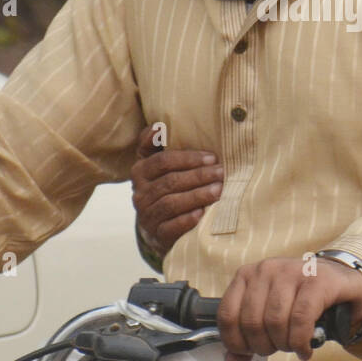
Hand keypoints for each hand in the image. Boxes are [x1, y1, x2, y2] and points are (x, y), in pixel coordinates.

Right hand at [131, 126, 221, 258]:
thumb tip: (159, 125)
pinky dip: (187, 219)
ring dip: (197, 195)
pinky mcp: (157, 235)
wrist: (157, 225)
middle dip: (198, 176)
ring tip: (219, 190)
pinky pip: (171, 227)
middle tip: (222, 172)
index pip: (162, 162)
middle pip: (170, 181)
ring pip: (172, 203)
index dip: (188, 158)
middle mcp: (139, 194)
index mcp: (139, 172)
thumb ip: (154, 144)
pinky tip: (202, 213)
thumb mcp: (156, 163)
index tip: (212, 157)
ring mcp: (147, 216)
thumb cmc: (163, 186)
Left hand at [217, 256, 361, 360]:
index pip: (227, 314)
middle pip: (252, 322)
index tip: (249, 352)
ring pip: (275, 321)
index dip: (235, 342)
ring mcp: (291, 271)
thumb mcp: (268, 316)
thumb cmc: (299, 300)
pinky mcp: (317, 280)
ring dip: (284, 345)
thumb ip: (247, 338)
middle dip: (264, 346)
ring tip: (293, 347)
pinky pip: (301, 319)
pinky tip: (305, 349)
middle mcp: (266, 269)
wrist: (340, 281)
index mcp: (247, 275)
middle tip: (277, 349)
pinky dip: (301, 341)